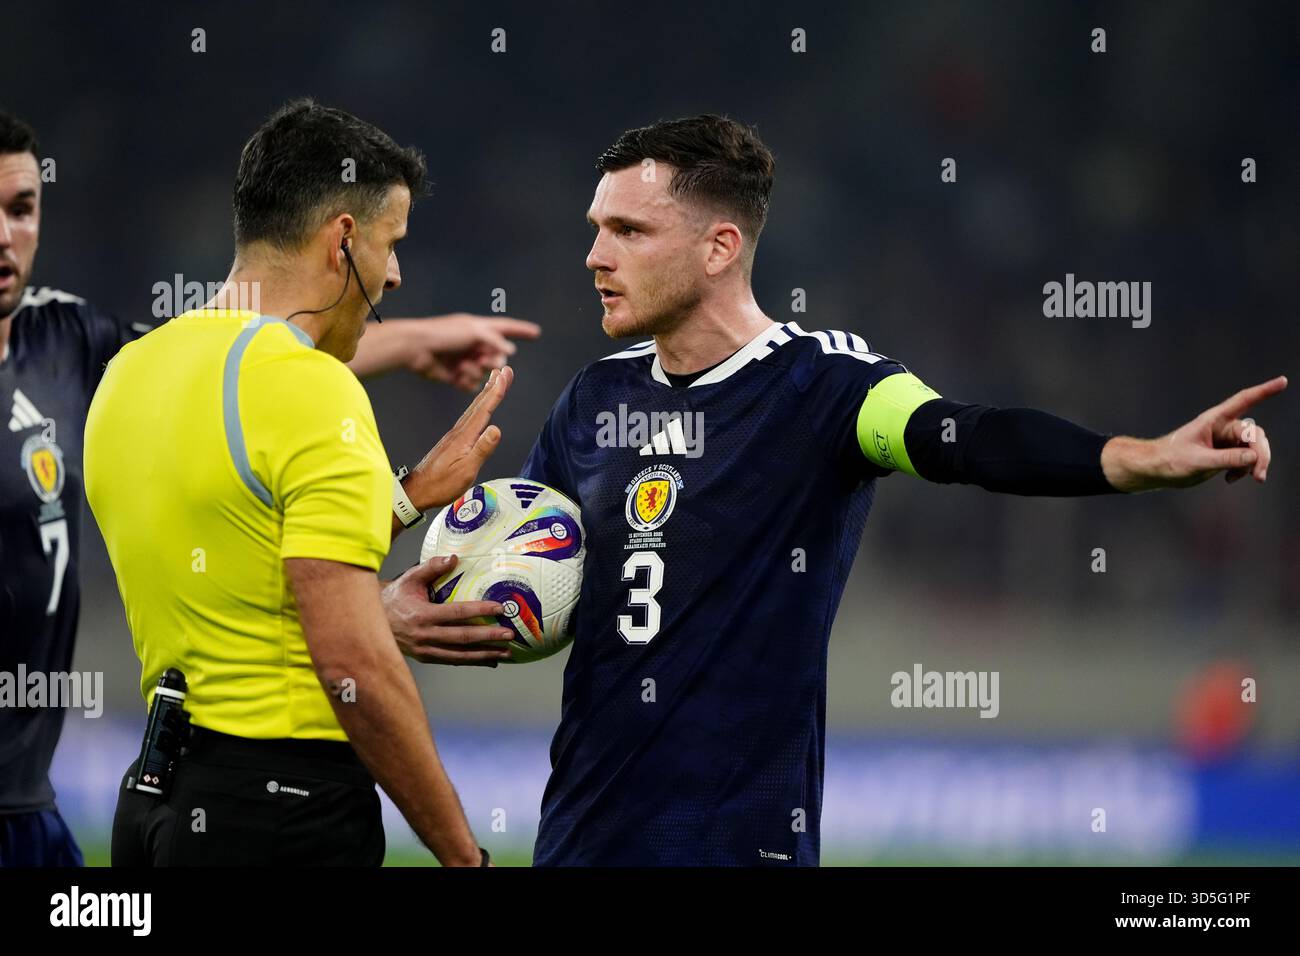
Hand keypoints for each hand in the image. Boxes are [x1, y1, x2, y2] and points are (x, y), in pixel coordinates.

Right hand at [382, 556, 514, 665]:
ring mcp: (425, 650)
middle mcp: (425, 636)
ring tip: (506, 652)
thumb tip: (454, 558)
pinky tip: (489, 660)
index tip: (499, 608)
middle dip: (488, 637)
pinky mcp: (426, 658)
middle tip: (509, 635)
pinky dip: (472, 661)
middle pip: (463, 638)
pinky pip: (453, 660)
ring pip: (460, 655)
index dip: (479, 610)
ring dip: (485, 654)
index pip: (457, 613)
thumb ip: (432, 567)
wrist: (373, 619)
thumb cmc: (396, 596)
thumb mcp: (410, 578)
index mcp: (422, 615)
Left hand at [400, 314, 539, 390]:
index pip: (506, 328)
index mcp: (479, 329)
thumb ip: (495, 340)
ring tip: (464, 366)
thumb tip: (510, 351)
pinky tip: (456, 375)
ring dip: (477, 371)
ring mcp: (466, 360)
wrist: (416, 348)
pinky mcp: (456, 375)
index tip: (536, 332)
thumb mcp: (473, 330)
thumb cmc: (443, 334)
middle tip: (483, 359)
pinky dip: (467, 381)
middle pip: (497, 356)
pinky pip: (472, 384)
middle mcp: (474, 344)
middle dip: (493, 361)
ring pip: (485, 373)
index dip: (521, 330)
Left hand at [404, 364, 512, 510]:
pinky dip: (477, 407)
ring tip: (494, 381)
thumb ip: (482, 449)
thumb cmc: (440, 485)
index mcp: (464, 437)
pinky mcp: (452, 441)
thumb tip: (496, 429)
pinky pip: (469, 418)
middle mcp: (459, 432)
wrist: (417, 491)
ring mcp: (455, 436)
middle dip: (493, 386)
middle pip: (479, 404)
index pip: (484, 410)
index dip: (496, 392)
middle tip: (504, 370)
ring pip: (474, 409)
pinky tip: (479, 408)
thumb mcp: (465, 470)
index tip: (505, 376)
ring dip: (485, 394)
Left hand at [1102, 375, 1285, 491]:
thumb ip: (1226, 459)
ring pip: (1254, 447)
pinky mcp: (1225, 453)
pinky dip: (1244, 469)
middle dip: (1261, 453)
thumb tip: (1254, 457)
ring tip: (1253, 479)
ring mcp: (1225, 440)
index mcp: (1214, 419)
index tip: (1283, 381)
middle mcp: (1223, 427)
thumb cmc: (1170, 460)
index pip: (1243, 401)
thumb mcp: (1198, 461)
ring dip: (1256, 463)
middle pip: (1254, 434)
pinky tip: (1230, 479)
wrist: (1156, 470)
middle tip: (1260, 475)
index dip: (1264, 391)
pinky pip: (1245, 459)